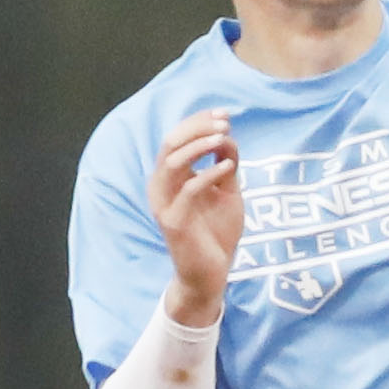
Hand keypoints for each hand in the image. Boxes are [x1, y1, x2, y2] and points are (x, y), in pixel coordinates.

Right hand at [146, 108, 239, 325]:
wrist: (212, 274)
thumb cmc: (216, 233)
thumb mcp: (227, 191)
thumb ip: (225, 164)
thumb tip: (227, 136)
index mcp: (171, 177)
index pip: (177, 137)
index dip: (199, 121)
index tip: (225, 114)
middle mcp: (161, 187)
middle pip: (171, 142)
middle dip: (198, 127)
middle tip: (224, 124)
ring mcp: (164, 204)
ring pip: (173, 161)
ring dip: (199, 145)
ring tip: (224, 138)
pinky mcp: (173, 221)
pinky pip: (188, 189)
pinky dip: (208, 174)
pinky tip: (228, 167)